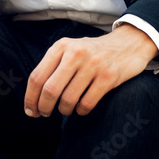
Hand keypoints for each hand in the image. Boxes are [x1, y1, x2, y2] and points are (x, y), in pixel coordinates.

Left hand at [23, 24, 157, 117]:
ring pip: (68, 99)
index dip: (30, 97)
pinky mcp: (108, 76)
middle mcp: (75, 53)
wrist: (127, 44)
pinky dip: (81, 111)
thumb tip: (34, 95)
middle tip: (44, 114)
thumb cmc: (92, 52)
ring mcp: (92, 64)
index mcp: (60, 46)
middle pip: (50, 89)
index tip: (30, 110)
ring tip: (65, 110)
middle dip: (44, 107)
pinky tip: (80, 109)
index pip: (37, 76)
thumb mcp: (70, 49)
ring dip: (63, 110)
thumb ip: (53, 65)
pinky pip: (87, 103)